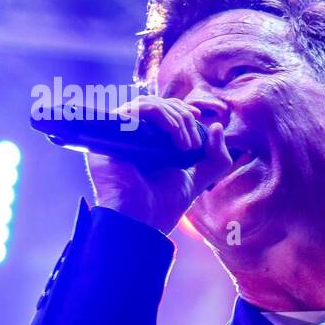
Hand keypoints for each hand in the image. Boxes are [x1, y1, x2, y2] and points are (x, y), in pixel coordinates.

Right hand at [85, 96, 234, 235]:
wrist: (142, 220)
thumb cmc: (163, 204)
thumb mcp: (197, 177)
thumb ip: (214, 157)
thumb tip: (217, 126)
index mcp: (144, 142)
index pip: (161, 109)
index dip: (181, 108)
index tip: (198, 116)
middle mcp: (128, 136)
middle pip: (157, 104)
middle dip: (183, 118)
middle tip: (194, 146)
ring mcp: (116, 134)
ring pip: (148, 103)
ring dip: (175, 119)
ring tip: (187, 146)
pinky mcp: (107, 134)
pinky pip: (135, 110)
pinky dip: (161, 116)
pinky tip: (175, 136)